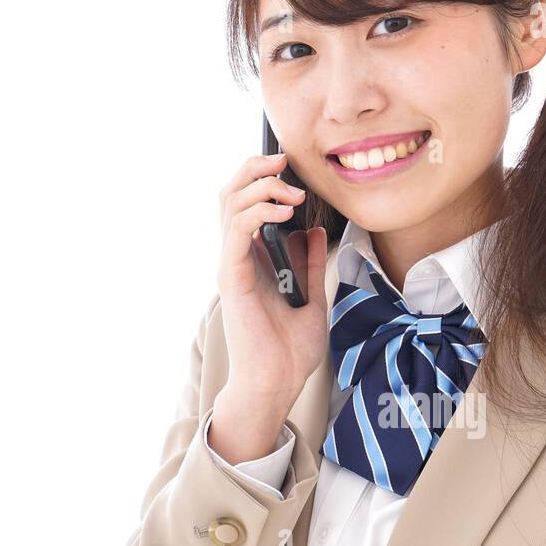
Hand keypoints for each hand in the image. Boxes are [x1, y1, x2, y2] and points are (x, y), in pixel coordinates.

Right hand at [215, 152, 329, 409]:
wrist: (277, 383)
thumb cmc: (288, 349)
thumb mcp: (312, 295)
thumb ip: (310, 262)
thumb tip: (315, 231)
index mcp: (253, 257)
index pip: (246, 201)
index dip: (262, 177)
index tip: (291, 170)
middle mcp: (238, 256)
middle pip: (230, 193)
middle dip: (254, 168)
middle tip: (283, 162)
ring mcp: (232, 265)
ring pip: (229, 204)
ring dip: (259, 187)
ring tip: (289, 193)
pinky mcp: (232, 277)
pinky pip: (236, 231)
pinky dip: (256, 213)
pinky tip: (282, 213)